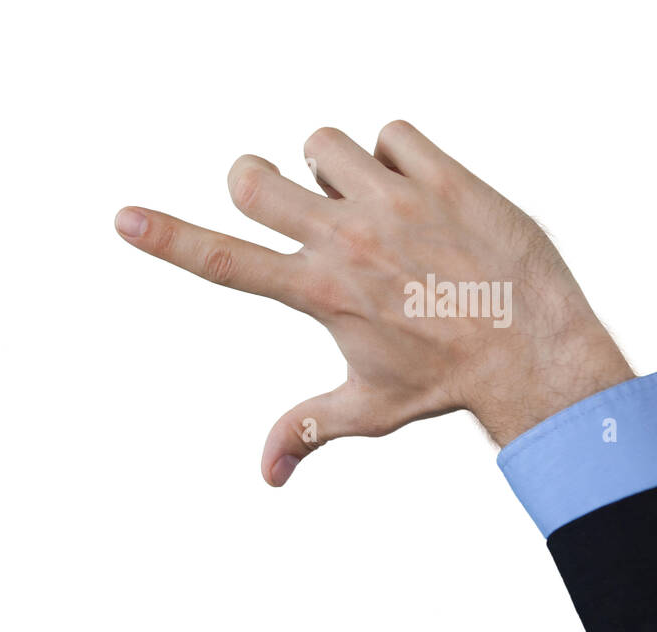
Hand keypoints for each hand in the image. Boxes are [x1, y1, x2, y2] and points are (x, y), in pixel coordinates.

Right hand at [115, 120, 633, 484]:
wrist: (533, 348)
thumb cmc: (446, 381)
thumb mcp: (368, 409)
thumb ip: (304, 430)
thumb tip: (266, 475)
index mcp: (316, 292)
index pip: (221, 261)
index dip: (164, 238)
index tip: (123, 218)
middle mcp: (344, 241)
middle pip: (253, 179)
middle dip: (256, 182)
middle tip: (293, 207)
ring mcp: (393, 203)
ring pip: (320, 143)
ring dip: (330, 166)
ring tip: (365, 202)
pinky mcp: (441, 176)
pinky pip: (390, 132)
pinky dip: (395, 154)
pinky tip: (415, 191)